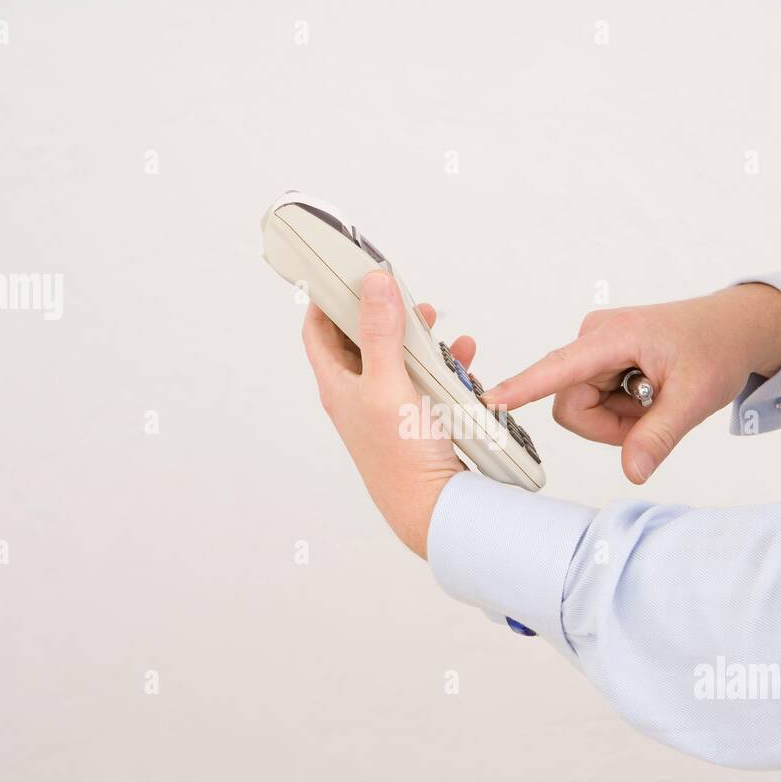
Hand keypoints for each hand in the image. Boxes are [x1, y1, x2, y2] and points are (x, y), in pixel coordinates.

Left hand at [301, 271, 474, 558]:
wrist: (433, 508)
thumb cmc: (402, 457)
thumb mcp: (388, 385)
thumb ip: (381, 333)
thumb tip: (373, 284)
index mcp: (338, 386)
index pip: (318, 332)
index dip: (324, 300)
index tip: (340, 273)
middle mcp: (358, 397)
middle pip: (360, 341)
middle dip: (381, 313)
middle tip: (399, 294)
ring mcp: (387, 410)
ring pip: (397, 360)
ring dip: (416, 339)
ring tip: (435, 323)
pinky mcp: (415, 421)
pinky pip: (426, 383)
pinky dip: (443, 366)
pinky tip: (462, 357)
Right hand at [481, 284, 780, 483]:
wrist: (734, 327)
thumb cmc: (717, 348)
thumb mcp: (696, 397)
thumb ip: (659, 435)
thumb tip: (632, 472)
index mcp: (613, 337)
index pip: (556, 369)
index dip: (521, 389)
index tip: (488, 403)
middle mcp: (593, 337)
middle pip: (570, 405)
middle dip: (608, 425)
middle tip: (653, 413)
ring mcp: (593, 348)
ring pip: (580, 408)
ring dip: (617, 419)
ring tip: (655, 399)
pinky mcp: (597, 358)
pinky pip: (591, 401)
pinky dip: (620, 409)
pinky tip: (647, 392)